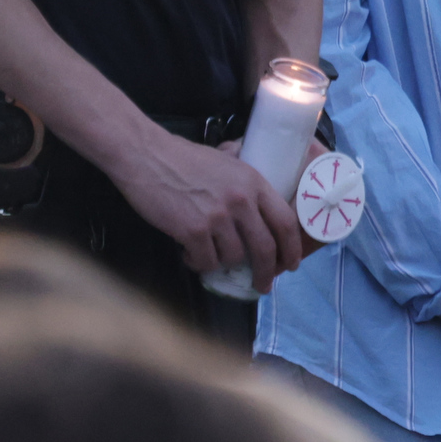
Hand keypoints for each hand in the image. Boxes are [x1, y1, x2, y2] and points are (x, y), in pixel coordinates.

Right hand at [108, 129, 303, 290]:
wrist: (148, 156)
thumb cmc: (185, 157)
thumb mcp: (226, 160)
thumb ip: (244, 179)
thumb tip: (259, 190)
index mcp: (254, 182)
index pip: (285, 221)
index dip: (292, 247)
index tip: (291, 264)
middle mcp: (241, 200)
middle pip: (266, 248)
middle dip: (267, 272)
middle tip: (263, 285)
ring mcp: (218, 217)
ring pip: (234, 258)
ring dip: (223, 262)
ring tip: (209, 252)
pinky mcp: (194, 230)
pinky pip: (206, 262)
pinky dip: (199, 263)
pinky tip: (189, 252)